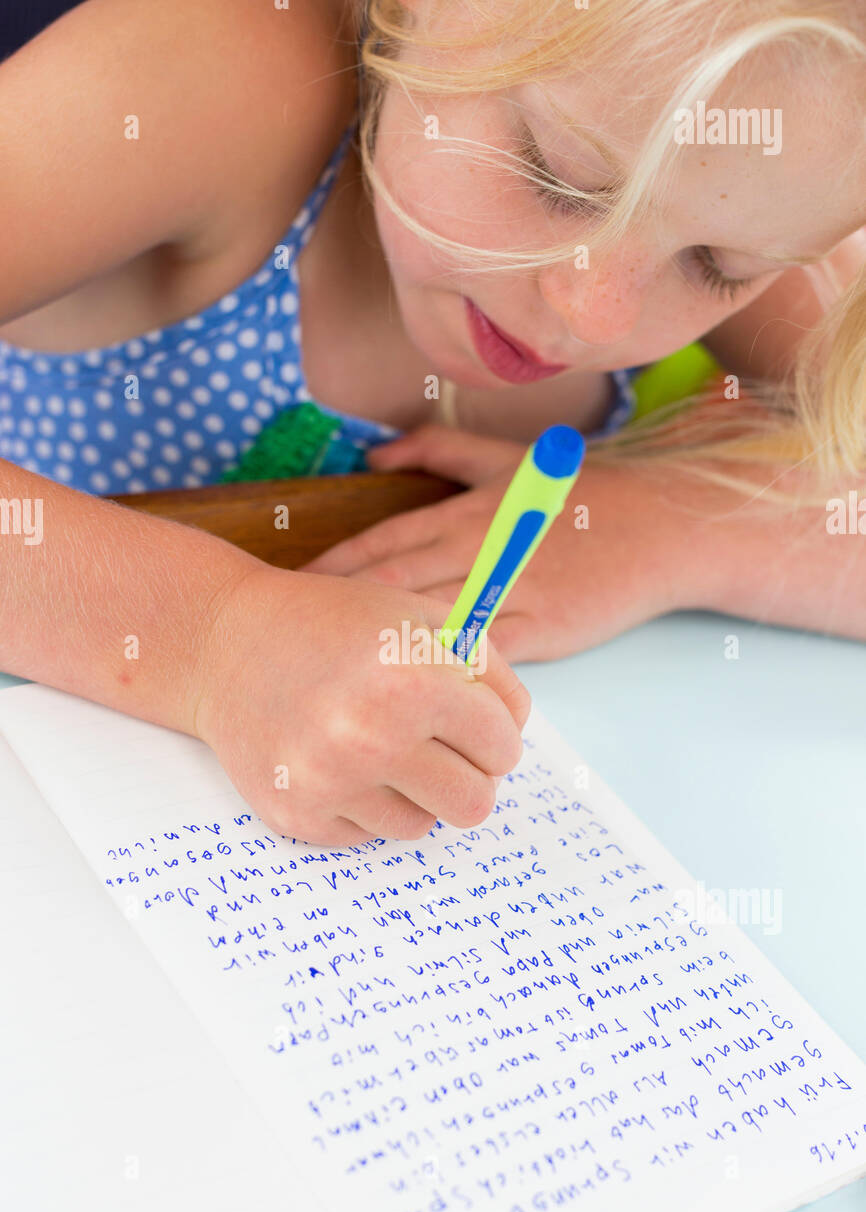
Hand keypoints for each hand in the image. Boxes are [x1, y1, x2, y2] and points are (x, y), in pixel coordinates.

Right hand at [193, 562, 530, 846]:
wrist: (226, 642)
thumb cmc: (334, 625)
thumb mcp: (421, 618)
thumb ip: (488, 670)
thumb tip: (515, 733)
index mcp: (414, 681)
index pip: (503, 747)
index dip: (495, 733)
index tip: (474, 724)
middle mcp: (372, 738)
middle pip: (474, 803)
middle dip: (468, 777)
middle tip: (443, 750)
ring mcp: (330, 783)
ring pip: (422, 827)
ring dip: (415, 794)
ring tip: (381, 749)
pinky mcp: (298, 815)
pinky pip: (368, 836)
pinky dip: (366, 806)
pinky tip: (339, 761)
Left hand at [302, 425, 693, 659]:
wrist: (665, 528)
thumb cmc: (586, 493)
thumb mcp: (509, 459)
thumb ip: (438, 450)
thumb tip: (372, 454)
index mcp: (467, 512)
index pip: (382, 543)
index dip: (332, 569)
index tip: (290, 590)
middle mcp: (481, 552)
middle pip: (391, 586)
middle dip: (335, 612)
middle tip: (287, 637)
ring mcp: (511, 594)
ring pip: (429, 624)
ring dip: (378, 646)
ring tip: (330, 670)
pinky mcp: (540, 631)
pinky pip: (479, 656)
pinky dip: (439, 672)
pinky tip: (402, 691)